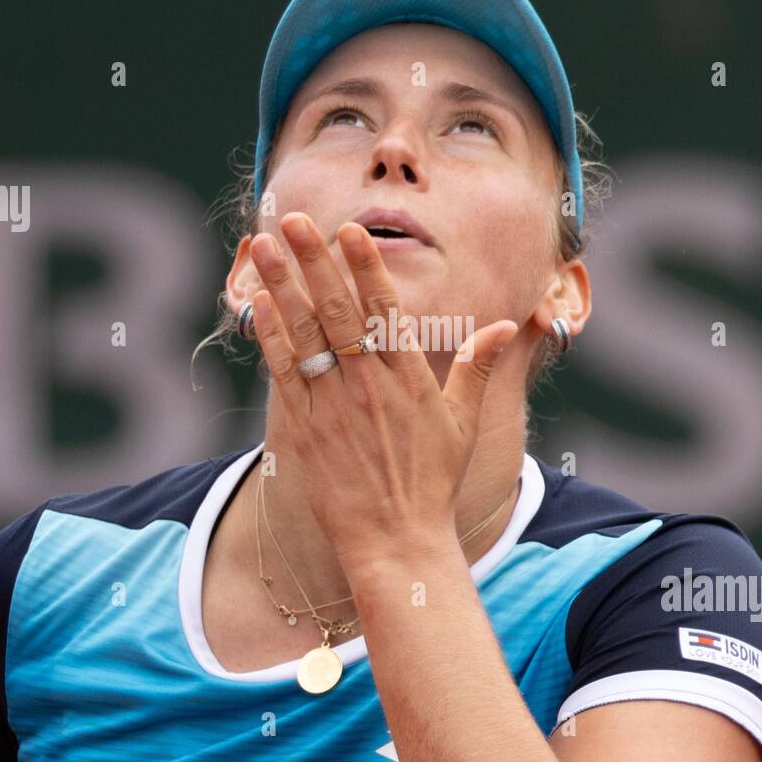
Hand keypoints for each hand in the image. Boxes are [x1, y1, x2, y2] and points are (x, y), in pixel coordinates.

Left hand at [246, 211, 518, 575]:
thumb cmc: (431, 484)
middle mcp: (369, 385)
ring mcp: (334, 405)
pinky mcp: (305, 429)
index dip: (364, 267)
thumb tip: (503, 327)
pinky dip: (271, 336)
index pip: (383, 310)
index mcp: (408, 379)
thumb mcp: (463, 424)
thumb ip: (476, 368)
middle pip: (338, 310)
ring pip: (305, 333)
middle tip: (295, 219)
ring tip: (266, 245)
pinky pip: (285, 373)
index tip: (348, 231)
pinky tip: (258, 303)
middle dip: (314, 261)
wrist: (395, 541)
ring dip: (283, 285)